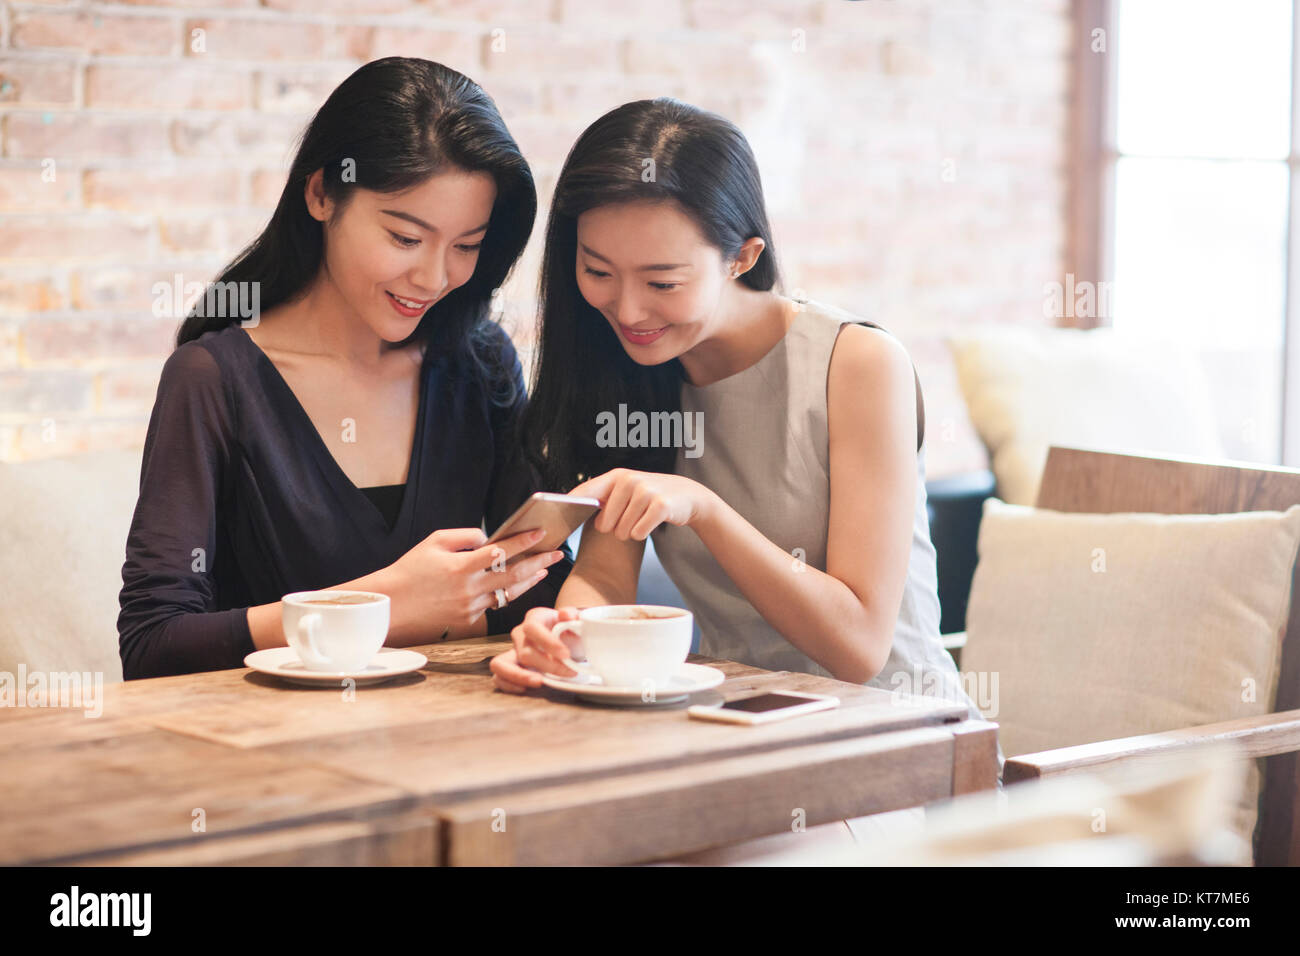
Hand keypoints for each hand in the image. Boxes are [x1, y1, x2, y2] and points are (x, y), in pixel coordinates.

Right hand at [388, 527, 564, 632]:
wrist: (392, 604)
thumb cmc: (412, 568)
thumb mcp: (435, 541)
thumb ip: (465, 536)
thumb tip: (491, 538)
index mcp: (461, 567)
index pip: (501, 551)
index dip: (524, 541)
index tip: (542, 532)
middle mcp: (469, 589)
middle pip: (514, 575)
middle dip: (540, 562)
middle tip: (558, 553)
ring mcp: (470, 607)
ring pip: (509, 593)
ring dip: (530, 580)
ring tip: (545, 569)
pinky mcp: (469, 619)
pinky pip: (494, 603)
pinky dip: (507, 592)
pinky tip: (519, 583)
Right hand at [490, 606, 582, 692]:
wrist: (565, 637)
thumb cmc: (567, 629)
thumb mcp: (573, 618)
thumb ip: (572, 615)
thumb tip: (566, 615)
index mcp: (534, 619)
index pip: (532, 628)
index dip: (547, 642)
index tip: (566, 654)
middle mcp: (519, 634)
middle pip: (524, 652)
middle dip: (546, 665)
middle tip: (568, 672)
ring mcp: (512, 651)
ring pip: (501, 664)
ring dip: (519, 676)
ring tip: (540, 682)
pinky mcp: (509, 667)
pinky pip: (498, 677)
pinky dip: (509, 685)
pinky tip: (527, 688)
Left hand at [570, 468, 716, 540]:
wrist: (687, 495)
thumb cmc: (650, 497)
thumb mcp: (627, 491)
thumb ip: (603, 498)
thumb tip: (571, 510)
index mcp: (616, 476)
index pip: (585, 492)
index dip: (570, 505)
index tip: (553, 516)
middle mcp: (628, 480)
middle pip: (604, 523)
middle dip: (614, 529)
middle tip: (629, 519)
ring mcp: (645, 491)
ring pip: (622, 531)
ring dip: (630, 532)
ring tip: (642, 518)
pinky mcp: (660, 505)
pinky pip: (638, 533)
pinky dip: (642, 533)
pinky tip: (652, 522)